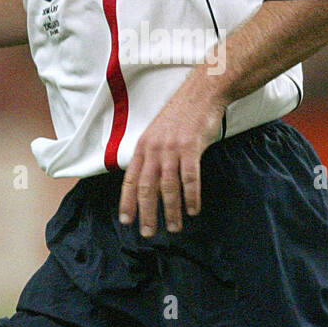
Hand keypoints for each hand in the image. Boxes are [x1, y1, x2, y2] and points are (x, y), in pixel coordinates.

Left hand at [118, 73, 225, 236]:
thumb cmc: (181, 115)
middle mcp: (154, 149)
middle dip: (146, 213)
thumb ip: (152, 156)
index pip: (130, 179)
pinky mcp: (191, 147)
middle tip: (148, 233)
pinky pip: (190, 178)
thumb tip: (150, 182)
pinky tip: (193, 210)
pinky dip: (191, 197)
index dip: (127, 202)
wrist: (201, 93)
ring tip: (174, 227)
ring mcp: (172, 148)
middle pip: (146, 188)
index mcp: (143, 147)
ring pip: (168, 187)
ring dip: (171, 210)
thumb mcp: (158, 134)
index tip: (126, 221)